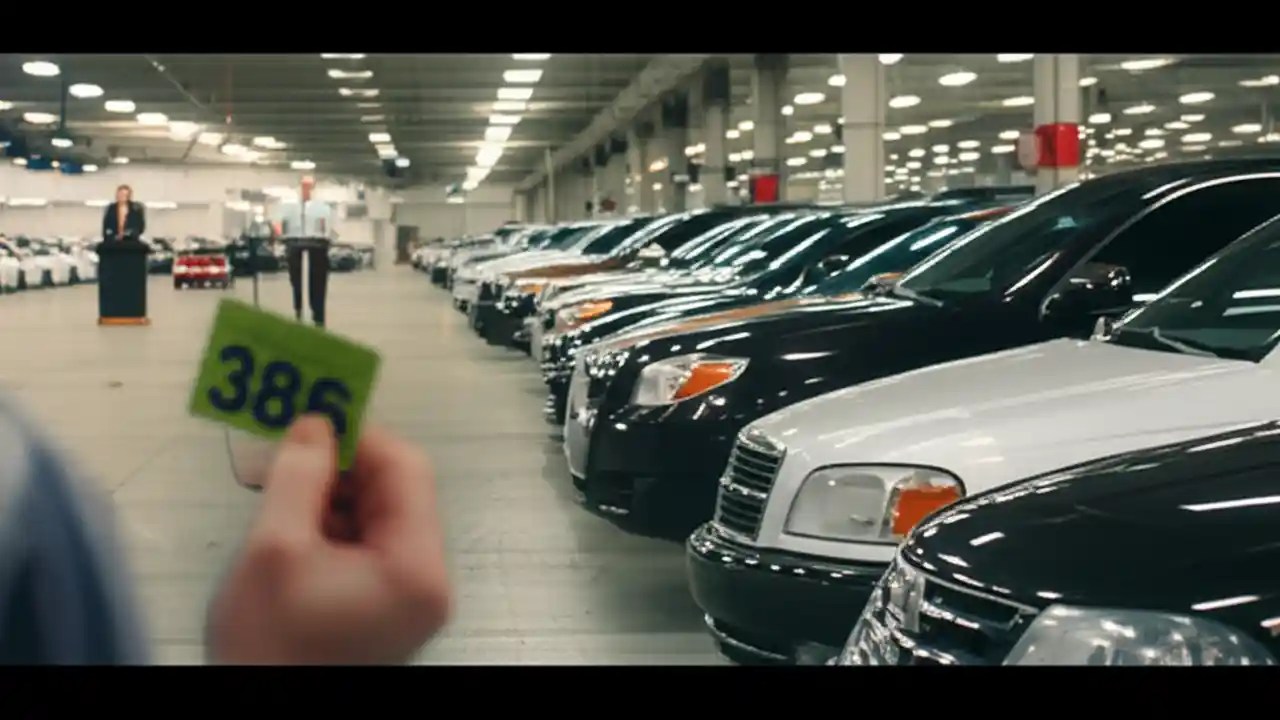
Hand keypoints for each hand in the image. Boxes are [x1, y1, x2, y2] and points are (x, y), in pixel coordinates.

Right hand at [206, 416, 450, 663]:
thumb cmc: (270, 647)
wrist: (258, 715)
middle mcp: (425, 580)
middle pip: (395, 491)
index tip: (314, 418)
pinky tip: (290, 524)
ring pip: (376, 515)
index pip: (407, 470)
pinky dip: (329, 524)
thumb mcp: (274, 548)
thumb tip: (313, 424)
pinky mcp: (380, 606)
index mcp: (417, 567)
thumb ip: (299, 477)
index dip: (361, 436)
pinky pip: (364, 544)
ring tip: (278, 489)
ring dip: (329, 493)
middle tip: (287, 453)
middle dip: (340, 466)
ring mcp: (405, 596)